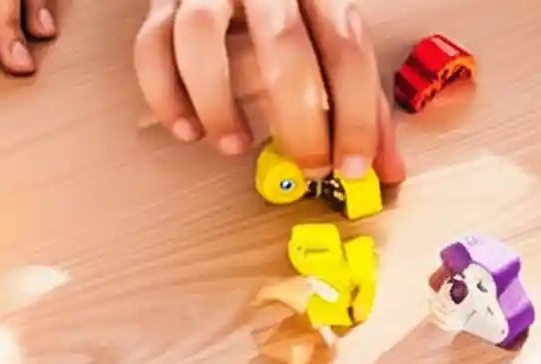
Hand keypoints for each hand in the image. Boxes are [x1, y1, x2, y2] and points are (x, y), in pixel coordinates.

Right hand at [134, 0, 405, 183]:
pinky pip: (152, 46)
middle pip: (283, 48)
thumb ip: (360, 98)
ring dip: (218, 104)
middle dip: (299, 121)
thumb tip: (388, 169)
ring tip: (234, 146)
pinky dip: (166, 95)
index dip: (355, 116)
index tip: (352, 167)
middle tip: (306, 167)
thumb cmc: (291, 6)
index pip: (346, 51)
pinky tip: (188, 130)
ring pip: (201, 38)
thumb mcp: (333, 35)